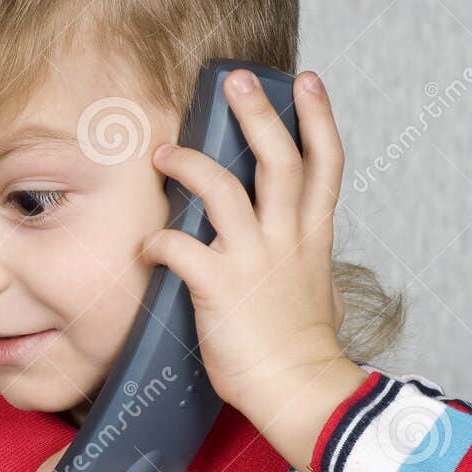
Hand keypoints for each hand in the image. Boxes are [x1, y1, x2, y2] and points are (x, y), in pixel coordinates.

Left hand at [143, 69, 367, 471]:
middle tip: (233, 79)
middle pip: (278, 158)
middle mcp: (287, 239)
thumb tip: (293, 247)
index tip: (307, 81)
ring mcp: (254, 260)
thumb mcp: (316, 288)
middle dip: (257, 113)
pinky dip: (157, 241)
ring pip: (224, 189)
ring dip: (189, 163)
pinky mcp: (220, 286)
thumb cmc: (302, 348)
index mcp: (313, 236)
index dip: (318, 117)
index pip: (326, 163)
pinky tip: (145, 247)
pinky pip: (180, 247)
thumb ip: (302, 257)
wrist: (301, 392)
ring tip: (162, 153)